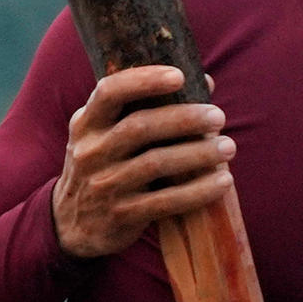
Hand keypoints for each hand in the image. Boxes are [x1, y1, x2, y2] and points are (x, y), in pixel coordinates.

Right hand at [51, 66, 231, 261]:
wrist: (74, 225)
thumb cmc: (105, 167)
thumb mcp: (108, 135)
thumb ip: (148, 108)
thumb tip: (206, 81)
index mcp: (87, 123)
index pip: (109, 92)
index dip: (144, 80)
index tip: (180, 76)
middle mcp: (91, 151)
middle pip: (140, 127)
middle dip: (184, 119)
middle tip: (218, 117)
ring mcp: (104, 185)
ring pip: (155, 164)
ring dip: (197, 154)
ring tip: (228, 147)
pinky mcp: (121, 215)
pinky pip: (165, 201)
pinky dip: (197, 191)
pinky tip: (222, 182)